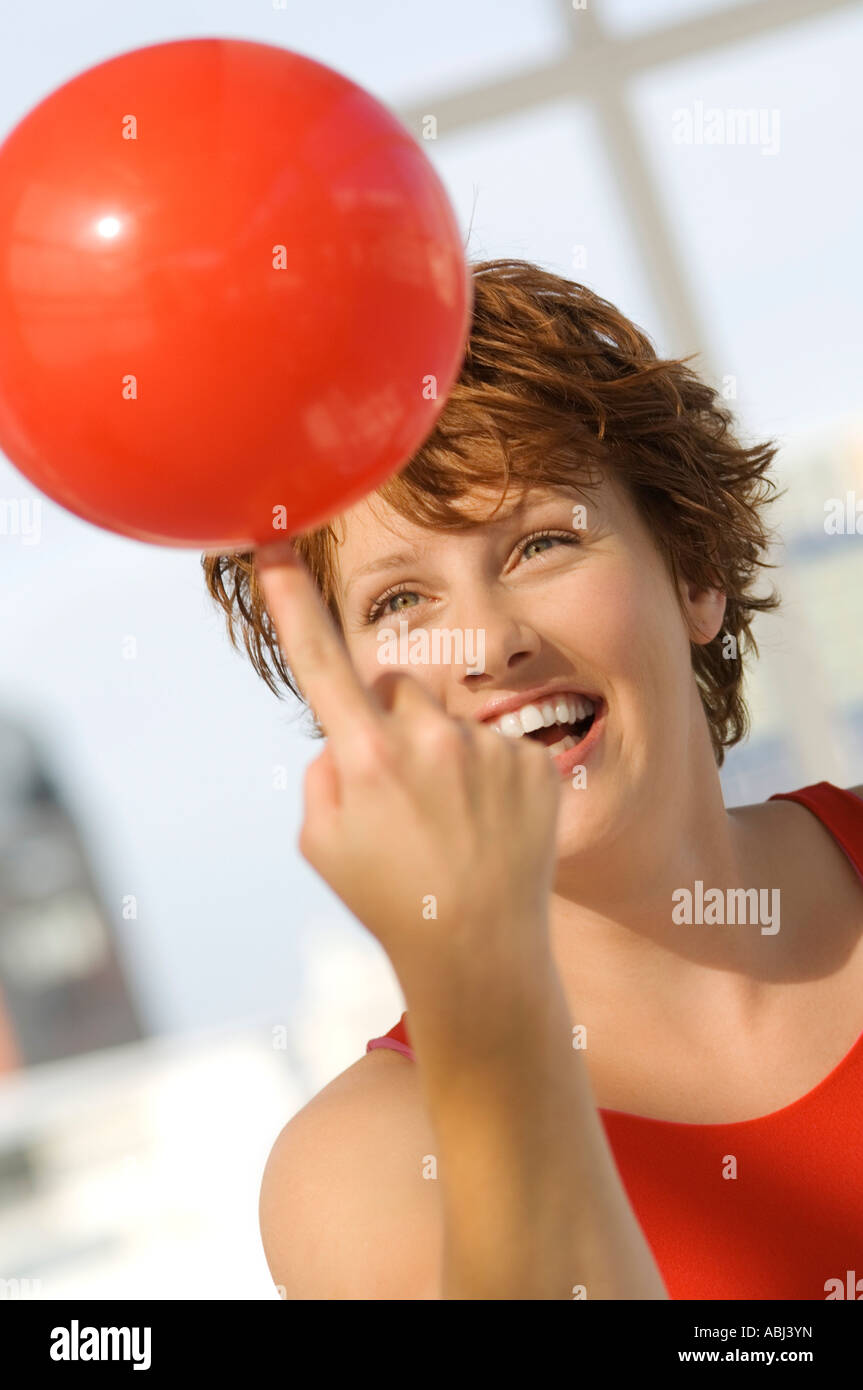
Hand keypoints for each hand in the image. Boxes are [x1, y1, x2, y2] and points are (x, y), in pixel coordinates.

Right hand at [255, 540, 562, 1013]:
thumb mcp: (323, 846)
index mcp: (366, 759)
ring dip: (444, 750)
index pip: (321, 664)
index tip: (274, 546)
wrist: (481, 950)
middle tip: (403, 789)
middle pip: (396, 688)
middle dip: (391, 720)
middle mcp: (428, 741)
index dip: (292, 604)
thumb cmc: (390, 899)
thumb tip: (345, 736)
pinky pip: (499, 743)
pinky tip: (490, 824)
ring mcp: (486, 749)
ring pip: (449, 717)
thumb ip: (322, 774)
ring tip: (453, 819)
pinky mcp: (532, 762)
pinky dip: (491, 774)